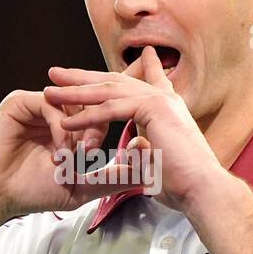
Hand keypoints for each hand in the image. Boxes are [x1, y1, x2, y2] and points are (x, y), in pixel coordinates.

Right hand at [0, 87, 142, 225]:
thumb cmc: (30, 192)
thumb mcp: (80, 187)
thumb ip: (111, 176)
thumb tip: (144, 169)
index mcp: (69, 123)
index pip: (103, 107)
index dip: (119, 118)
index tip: (133, 138)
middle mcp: (55, 109)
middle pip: (92, 97)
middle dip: (105, 119)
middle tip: (105, 147)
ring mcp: (37, 103)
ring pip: (74, 101)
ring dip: (84, 127)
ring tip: (84, 153)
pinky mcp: (19, 103)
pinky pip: (50, 104)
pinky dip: (61, 126)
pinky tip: (64, 149)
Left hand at [44, 46, 227, 211]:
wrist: (202, 190)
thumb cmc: (182, 184)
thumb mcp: (154, 161)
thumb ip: (138, 152)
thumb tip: (125, 153)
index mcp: (166, 107)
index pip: (140, 82)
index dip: (120, 73)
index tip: (114, 63)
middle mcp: (164, 98)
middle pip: (114, 81)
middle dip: (82, 77)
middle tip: (55, 74)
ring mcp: (159, 100)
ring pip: (108, 91)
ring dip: (76, 92)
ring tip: (50, 92)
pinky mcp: (154, 109)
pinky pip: (112, 109)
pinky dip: (87, 115)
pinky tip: (67, 121)